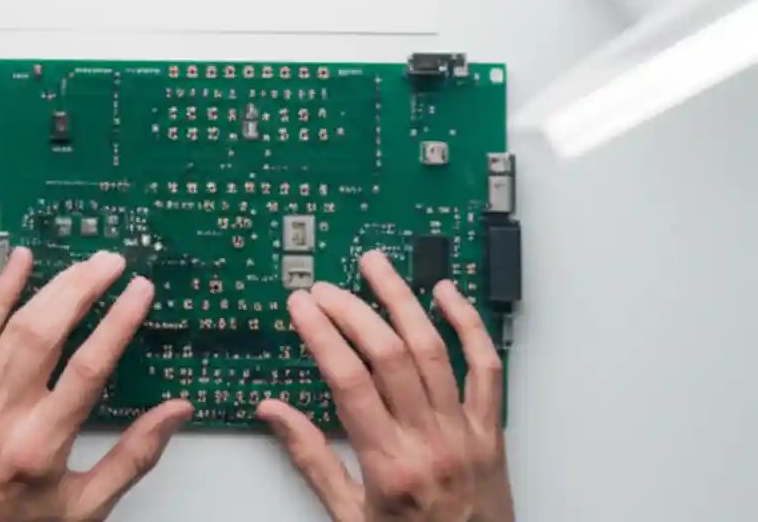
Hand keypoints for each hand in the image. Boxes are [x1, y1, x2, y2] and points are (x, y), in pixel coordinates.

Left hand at [0, 249, 193, 521]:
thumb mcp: (84, 509)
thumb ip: (134, 458)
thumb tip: (174, 414)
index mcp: (40, 448)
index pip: (88, 368)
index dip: (118, 322)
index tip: (139, 293)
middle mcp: (0, 419)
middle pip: (46, 334)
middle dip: (84, 289)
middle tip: (112, 264)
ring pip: (12, 327)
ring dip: (50, 287)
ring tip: (81, 265)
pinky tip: (17, 268)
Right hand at [258, 251, 513, 521]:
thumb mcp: (348, 517)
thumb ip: (311, 460)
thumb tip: (272, 413)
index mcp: (388, 466)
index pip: (349, 381)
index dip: (322, 334)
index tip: (302, 306)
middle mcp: (429, 443)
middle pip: (389, 356)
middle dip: (353, 311)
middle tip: (326, 287)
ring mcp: (465, 433)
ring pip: (434, 350)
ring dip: (403, 301)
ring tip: (377, 268)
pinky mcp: (492, 431)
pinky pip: (485, 368)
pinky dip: (468, 326)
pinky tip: (447, 295)